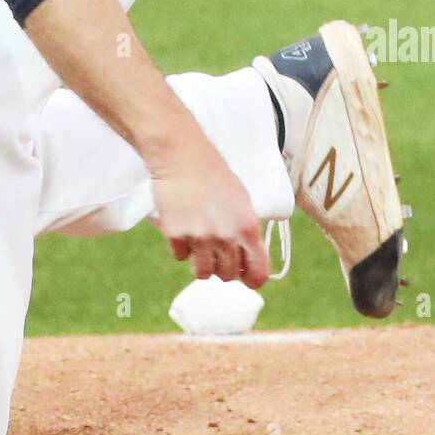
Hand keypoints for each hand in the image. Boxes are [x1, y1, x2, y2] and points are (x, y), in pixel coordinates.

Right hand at [150, 153, 269, 288]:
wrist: (182, 155)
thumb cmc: (213, 174)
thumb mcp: (241, 199)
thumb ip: (246, 230)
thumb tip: (247, 257)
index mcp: (247, 227)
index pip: (258, 272)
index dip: (252, 279)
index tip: (246, 277)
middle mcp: (225, 236)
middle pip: (227, 275)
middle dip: (223, 267)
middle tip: (216, 250)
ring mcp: (199, 237)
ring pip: (203, 273)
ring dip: (201, 263)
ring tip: (199, 244)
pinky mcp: (176, 234)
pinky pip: (180, 256)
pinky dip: (181, 246)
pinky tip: (183, 226)